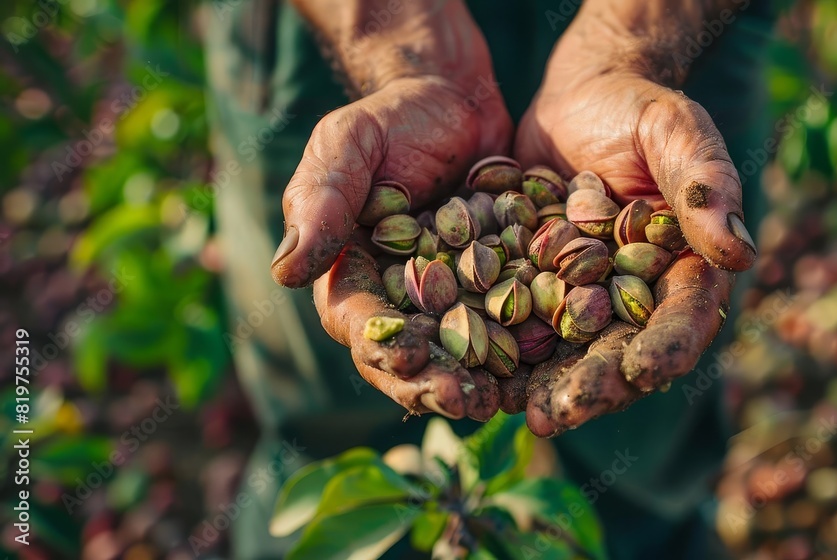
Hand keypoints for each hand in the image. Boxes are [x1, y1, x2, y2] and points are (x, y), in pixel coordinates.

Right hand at [273, 0, 511, 420]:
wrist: (458, 103)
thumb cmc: (392, 118)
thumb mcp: (349, 143)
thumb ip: (322, 199)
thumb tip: (284, 271)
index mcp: (351, 273)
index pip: (359, 321)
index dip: (381, 344)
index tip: (409, 358)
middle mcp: (397, 298)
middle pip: (409, 354)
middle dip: (432, 382)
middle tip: (465, 403)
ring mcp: (449, 300)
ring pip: (459, 353)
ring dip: (478, 383)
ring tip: (504, 403)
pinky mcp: (496, 291)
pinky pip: (508, 328)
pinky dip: (522, 352)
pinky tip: (542, 371)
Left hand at [507, 3, 755, 436]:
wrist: (577, 99)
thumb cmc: (636, 110)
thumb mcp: (673, 132)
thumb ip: (703, 183)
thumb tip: (740, 251)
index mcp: (683, 269)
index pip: (682, 319)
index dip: (666, 348)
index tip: (642, 370)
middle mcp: (636, 296)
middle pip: (621, 353)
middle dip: (594, 388)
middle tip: (558, 413)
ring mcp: (585, 297)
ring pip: (570, 355)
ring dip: (547, 388)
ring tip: (517, 412)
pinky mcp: (538, 288)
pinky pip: (523, 329)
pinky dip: (505, 355)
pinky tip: (478, 377)